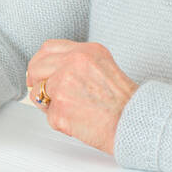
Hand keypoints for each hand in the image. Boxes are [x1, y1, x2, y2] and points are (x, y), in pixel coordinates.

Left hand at [26, 40, 138, 154]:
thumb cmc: (124, 102)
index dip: (40, 62)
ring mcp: (63, 85)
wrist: (136, 123)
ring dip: (49, 104)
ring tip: (73, 110)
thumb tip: (49, 71)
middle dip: (37, 83)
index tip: (40, 74)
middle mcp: (72, 63)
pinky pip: (48, 115)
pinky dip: (60, 122)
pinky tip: (80, 121)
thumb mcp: (103, 67)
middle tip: (48, 95)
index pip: (48, 48)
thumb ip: (76, 64)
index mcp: (85, 51)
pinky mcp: (59, 108)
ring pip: (38, 93)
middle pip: (36, 68)